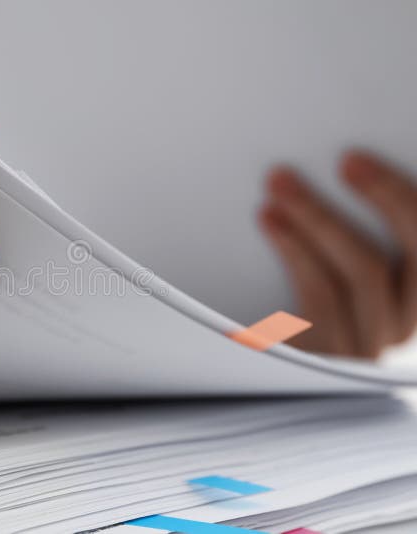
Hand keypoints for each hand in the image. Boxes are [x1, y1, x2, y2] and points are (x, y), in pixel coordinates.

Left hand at [260, 150, 416, 358]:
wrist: (259, 388)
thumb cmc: (301, 324)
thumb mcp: (336, 291)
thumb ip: (348, 254)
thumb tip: (348, 173)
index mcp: (413, 308)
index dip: (412, 203)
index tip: (381, 161)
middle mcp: (405, 333)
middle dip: (388, 199)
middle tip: (349, 161)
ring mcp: (369, 351)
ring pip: (363, 274)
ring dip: (320, 219)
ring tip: (280, 185)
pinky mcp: (327, 361)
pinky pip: (319, 297)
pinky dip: (294, 249)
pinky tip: (270, 219)